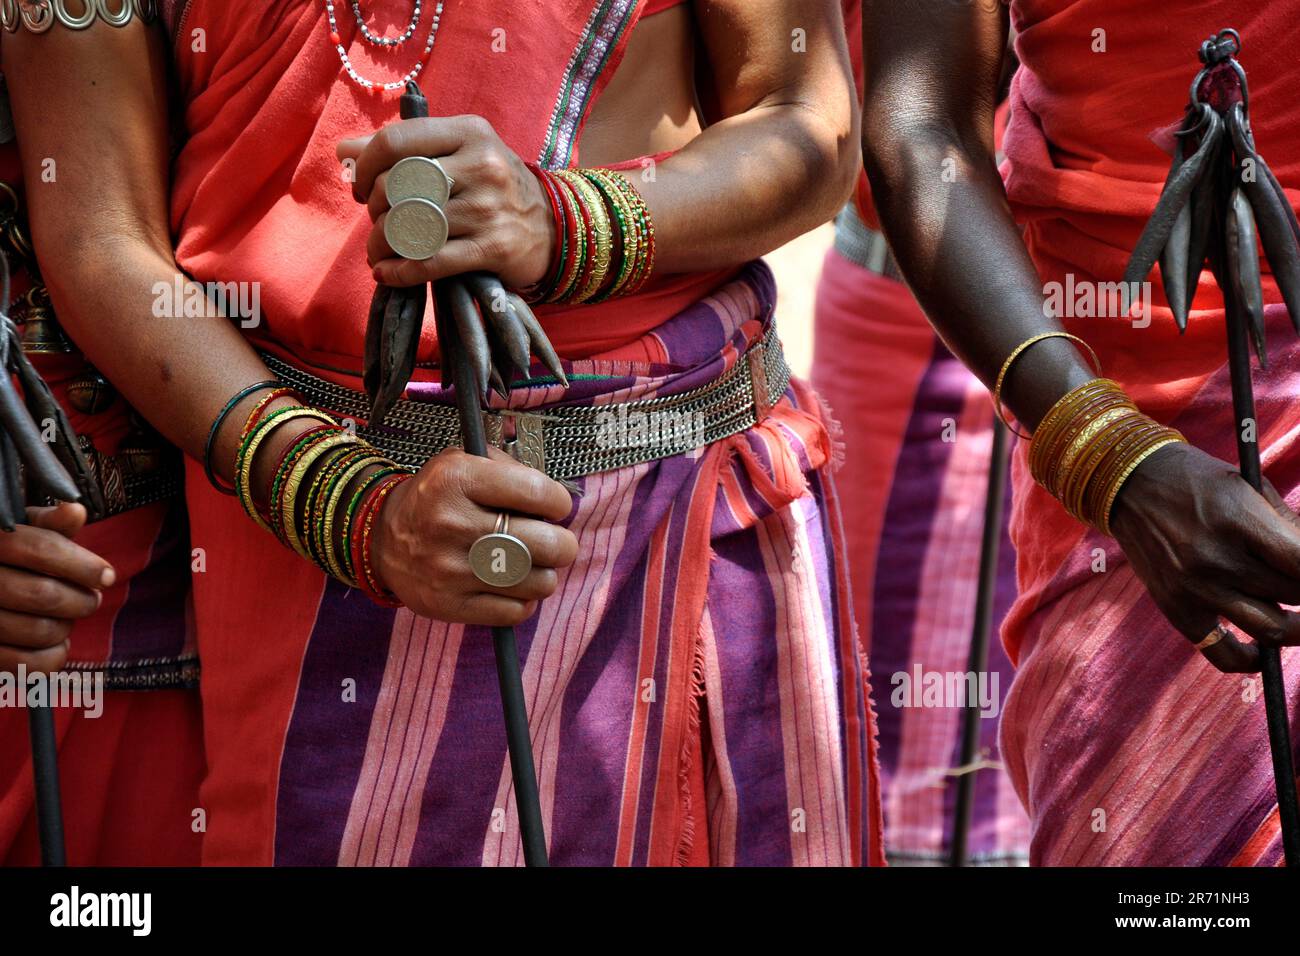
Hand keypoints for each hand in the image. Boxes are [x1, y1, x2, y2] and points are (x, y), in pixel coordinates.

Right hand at [0, 502, 113, 674]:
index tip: (107, 576)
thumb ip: (48, 524)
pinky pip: (27, 664)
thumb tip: (76, 511)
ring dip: (66, 626)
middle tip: (91, 599)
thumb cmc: (6, 559)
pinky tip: (56, 643)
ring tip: (66, 617)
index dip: (81, 564)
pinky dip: (54, 656)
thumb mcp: (20, 532)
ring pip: (39, 630)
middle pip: (43, 594)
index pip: (39, 549)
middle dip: (81, 600)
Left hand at [338, 115, 554, 289]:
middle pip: (398, 186)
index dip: (365, 167)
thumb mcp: (458, 154)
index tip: (363, 189)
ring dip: (382, 245)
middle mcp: (481, 165)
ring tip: (380, 252)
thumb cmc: (494, 188)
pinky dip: (400, 272)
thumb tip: (342, 150)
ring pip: (409, 226)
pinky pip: (430, 262)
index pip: (396, 142)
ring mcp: (488, 209)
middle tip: (380, 222)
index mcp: (469, 132)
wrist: (555, 229)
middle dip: (376, 211)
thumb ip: (402, 150)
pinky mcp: (493, 249)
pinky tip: (389, 274)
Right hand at [369, 447, 577, 625]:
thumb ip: (510, 469)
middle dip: (562, 544)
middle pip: (546, 544)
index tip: (556, 507)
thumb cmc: (437, 498)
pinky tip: (511, 585)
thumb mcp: (462, 462)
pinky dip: (523, 600)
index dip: (559, 502)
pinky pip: (515, 612)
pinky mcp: (449, 605)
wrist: (382, 539)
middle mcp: (452, 524)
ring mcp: (450, 570)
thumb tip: (555, 500)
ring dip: (543, 574)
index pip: (537, 491)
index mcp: (457, 480)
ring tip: (529, 564)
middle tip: (556, 542)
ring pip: (537, 582)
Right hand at [1109, 441, 1299, 672]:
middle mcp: (1217, 560)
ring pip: (1271, 629)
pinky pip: (1223, 654)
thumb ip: (1288, 525)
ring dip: (1296, 627)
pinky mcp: (1177, 609)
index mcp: (1239, 521)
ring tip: (1298, 617)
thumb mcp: (1248, 487)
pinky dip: (1251, 659)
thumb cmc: (1196, 480)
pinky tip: (1261, 649)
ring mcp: (1195, 589)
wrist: (1129, 485)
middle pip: (1294, 595)